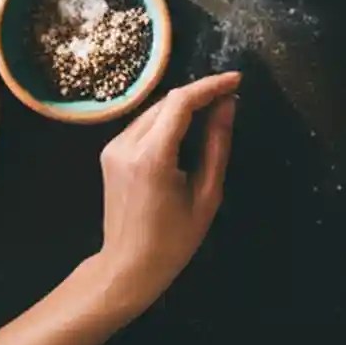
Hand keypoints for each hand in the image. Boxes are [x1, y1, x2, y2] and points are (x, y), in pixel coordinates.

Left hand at [96, 71, 240, 309]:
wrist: (128, 265)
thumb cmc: (174, 239)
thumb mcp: (207, 194)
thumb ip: (217, 145)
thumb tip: (227, 105)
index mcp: (151, 157)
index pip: (180, 103)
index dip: (210, 86)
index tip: (236, 80)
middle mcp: (126, 144)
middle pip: (166, 102)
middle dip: (199, 93)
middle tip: (230, 95)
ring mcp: (113, 147)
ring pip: (154, 110)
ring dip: (183, 105)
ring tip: (213, 108)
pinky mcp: (109, 152)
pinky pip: (143, 125)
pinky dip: (166, 120)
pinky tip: (186, 127)